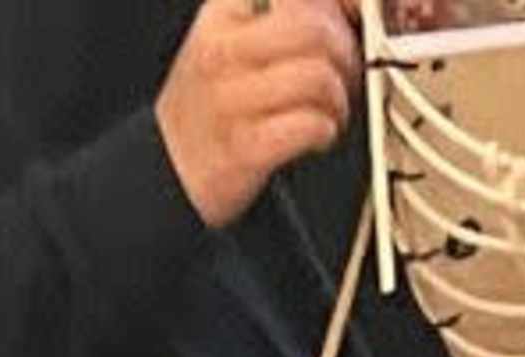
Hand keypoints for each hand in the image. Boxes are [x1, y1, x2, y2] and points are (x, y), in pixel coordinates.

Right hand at [158, 0, 362, 228]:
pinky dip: (325, 132)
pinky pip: (310, 126)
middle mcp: (223, 50)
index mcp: (225, 10)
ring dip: (339, 100)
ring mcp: (230, 100)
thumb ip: (288, 13)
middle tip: (343, 77)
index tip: (355, 13)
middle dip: (346, 56)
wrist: (168, 172)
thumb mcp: (235, 36)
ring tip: (329, 112)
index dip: (341, 1)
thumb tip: (349, 4)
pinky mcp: (244, 148)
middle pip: (316, 29)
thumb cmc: (215, 103)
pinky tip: (316, 136)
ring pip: (318, 77)